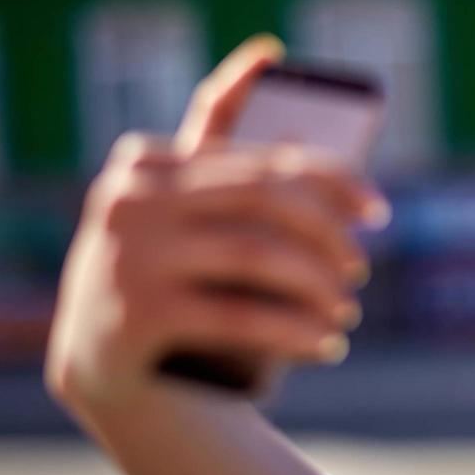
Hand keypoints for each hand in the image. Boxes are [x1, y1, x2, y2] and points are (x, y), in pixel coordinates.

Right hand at [44, 34, 389, 419]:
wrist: (96, 366)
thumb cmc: (165, 281)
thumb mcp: (188, 221)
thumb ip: (227, 170)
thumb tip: (290, 107)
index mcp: (146, 161)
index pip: (259, 156)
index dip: (332, 178)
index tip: (378, 211)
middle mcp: (130, 198)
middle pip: (264, 196)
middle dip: (328, 233)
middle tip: (359, 269)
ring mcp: (128, 255)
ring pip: (257, 253)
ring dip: (317, 285)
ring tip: (345, 312)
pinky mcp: (136, 315)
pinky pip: (240, 316)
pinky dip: (295, 331)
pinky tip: (328, 346)